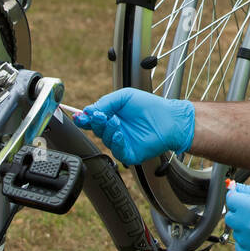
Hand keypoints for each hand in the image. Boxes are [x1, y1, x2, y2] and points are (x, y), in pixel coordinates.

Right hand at [73, 87, 194, 165]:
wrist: (169, 118)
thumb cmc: (149, 106)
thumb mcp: (124, 97)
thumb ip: (105, 102)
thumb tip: (88, 111)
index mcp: (111, 117)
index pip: (93, 120)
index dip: (84, 119)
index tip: (79, 116)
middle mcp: (114, 131)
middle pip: (96, 130)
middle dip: (95, 122)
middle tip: (98, 116)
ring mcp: (121, 143)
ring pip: (105, 140)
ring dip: (107, 130)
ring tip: (115, 120)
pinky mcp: (129, 154)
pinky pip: (117, 151)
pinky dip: (116, 142)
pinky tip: (119, 133)